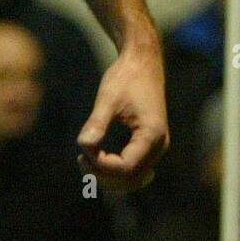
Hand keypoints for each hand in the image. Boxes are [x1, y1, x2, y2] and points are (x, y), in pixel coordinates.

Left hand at [77, 32, 168, 190]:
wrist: (142, 61)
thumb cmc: (126, 76)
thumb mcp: (108, 98)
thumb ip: (97, 123)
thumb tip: (83, 145)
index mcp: (152, 135)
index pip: (126, 168)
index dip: (101, 165)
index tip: (82, 150)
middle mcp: (159, 145)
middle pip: (132, 179)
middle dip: (104, 176)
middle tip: (80, 160)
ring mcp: (156, 146)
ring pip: (134, 177)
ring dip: (110, 176)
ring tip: (85, 161)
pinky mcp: (149, 143)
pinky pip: (135, 168)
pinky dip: (116, 170)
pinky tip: (97, 160)